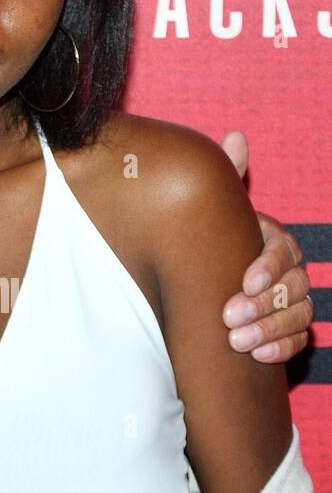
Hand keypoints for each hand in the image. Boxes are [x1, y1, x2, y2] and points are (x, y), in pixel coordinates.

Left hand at [218, 130, 312, 362]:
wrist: (194, 278)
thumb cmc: (205, 238)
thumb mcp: (211, 210)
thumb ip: (225, 177)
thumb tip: (235, 136)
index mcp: (272, 239)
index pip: (284, 252)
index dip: (269, 267)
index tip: (245, 282)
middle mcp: (288, 269)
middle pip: (295, 288)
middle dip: (264, 305)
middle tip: (229, 319)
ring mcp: (290, 299)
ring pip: (299, 315)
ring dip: (271, 330)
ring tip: (238, 342)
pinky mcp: (284, 326)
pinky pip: (297, 339)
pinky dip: (281, 348)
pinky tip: (259, 356)